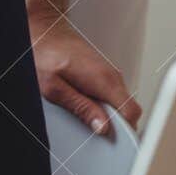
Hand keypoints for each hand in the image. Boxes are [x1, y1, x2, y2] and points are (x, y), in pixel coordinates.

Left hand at [24, 0, 141, 137]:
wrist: (43, 29)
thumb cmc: (43, 54)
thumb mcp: (53, 87)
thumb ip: (80, 108)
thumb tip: (102, 128)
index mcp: (103, 79)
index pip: (132, 112)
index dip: (127, 132)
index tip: (116, 145)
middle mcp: (111, 75)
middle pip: (128, 111)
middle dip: (116, 127)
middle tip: (94, 136)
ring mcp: (109, 72)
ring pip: (119, 103)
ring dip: (107, 115)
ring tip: (85, 119)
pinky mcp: (103, 72)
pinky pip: (110, 95)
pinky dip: (102, 105)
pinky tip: (83, 105)